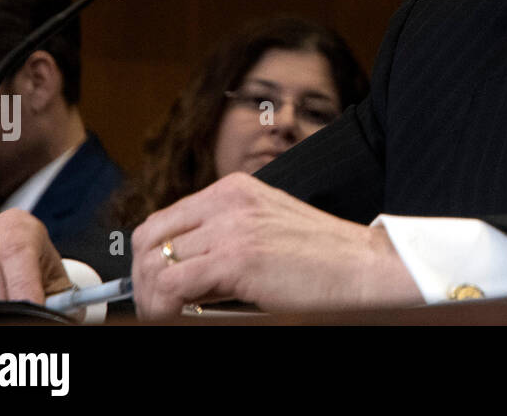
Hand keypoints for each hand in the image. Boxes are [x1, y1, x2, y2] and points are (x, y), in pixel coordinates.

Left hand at [130, 172, 423, 318]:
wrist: (363, 267)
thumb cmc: (324, 256)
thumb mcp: (267, 228)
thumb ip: (225, 234)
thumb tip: (180, 269)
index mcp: (235, 188)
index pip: (165, 218)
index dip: (150, 257)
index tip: (155, 285)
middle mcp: (228, 199)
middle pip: (149, 237)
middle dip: (143, 277)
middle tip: (156, 306)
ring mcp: (231, 226)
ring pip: (154, 263)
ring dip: (152, 297)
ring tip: (169, 316)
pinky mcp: (236, 258)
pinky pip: (171, 285)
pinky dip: (163, 307)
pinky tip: (178, 317)